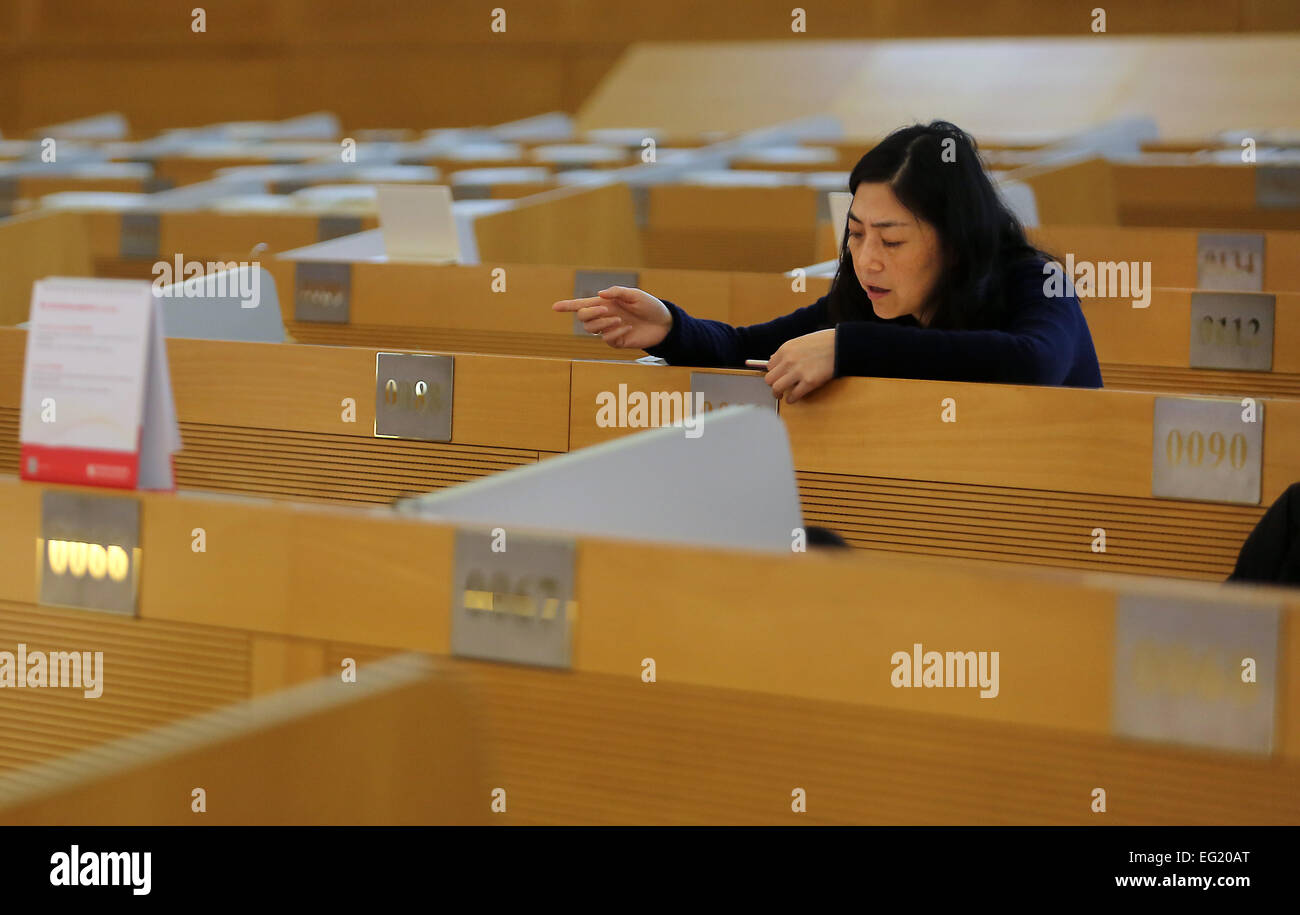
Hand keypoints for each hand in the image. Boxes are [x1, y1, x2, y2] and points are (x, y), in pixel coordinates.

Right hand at [551, 286, 672, 349]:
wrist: (663, 324)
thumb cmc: (650, 306)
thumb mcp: (635, 295)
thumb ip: (617, 292)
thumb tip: (599, 294)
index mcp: (605, 303)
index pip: (581, 305)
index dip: (567, 306)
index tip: (554, 307)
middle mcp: (604, 316)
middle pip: (583, 318)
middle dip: (591, 313)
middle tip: (606, 310)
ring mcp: (609, 330)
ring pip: (591, 329)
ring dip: (603, 323)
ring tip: (620, 319)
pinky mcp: (616, 341)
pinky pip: (606, 339)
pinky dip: (615, 332)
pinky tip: (628, 329)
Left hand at [765, 329, 836, 403]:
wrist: (841, 344)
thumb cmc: (824, 341)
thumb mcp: (801, 341)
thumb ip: (788, 351)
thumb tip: (775, 359)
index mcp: (785, 349)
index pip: (769, 366)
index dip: (774, 373)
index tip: (777, 377)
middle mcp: (788, 360)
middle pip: (769, 379)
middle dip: (772, 385)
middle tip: (777, 388)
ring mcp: (798, 371)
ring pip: (777, 388)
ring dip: (778, 394)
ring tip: (782, 395)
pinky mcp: (809, 382)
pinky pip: (793, 395)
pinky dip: (791, 399)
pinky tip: (793, 398)